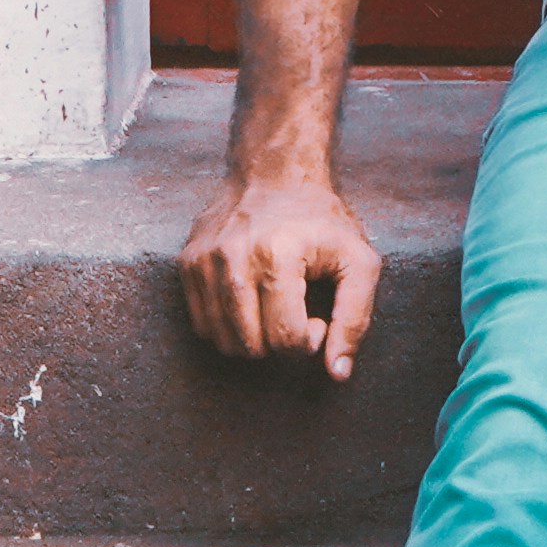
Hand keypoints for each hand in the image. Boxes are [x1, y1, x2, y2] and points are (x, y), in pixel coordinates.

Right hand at [179, 173, 382, 379]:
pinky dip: (228, 328)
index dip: (309, 340)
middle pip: (252, 346)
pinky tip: (250, 302)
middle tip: (296, 312)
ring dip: (253, 339)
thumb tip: (337, 373)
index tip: (318, 316)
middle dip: (280, 343)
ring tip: (273, 308)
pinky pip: (202, 326)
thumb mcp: (359, 261)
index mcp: (278, 255)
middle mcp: (232, 257)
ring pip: (223, 342)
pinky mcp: (187, 263)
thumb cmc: (322, 221)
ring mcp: (204, 260)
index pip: (286, 339)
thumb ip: (354, 319)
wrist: (276, 173)